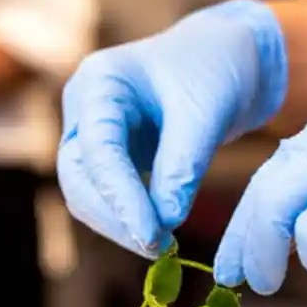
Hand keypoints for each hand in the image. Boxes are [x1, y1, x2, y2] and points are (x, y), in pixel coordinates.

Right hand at [58, 0, 287, 256]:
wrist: (227, 58)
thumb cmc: (216, 70)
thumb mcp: (206, 113)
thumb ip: (183, 166)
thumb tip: (166, 221)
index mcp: (100, 82)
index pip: (97, 149)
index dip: (120, 198)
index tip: (151, 235)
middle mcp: (84, 108)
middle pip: (79, 177)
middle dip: (114, 218)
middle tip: (158, 248)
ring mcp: (91, 133)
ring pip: (86, 193)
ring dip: (119, 225)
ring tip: (164, 246)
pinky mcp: (109, 157)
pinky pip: (107, 197)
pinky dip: (130, 218)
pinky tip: (161, 233)